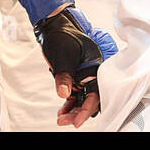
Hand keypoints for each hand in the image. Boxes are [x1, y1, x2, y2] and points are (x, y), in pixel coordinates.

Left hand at [18, 0, 117, 128]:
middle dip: (79, 113)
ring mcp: (82, 77)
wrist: (52, 27)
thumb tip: (64, 94)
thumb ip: (64, 74)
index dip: (88, 108)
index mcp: (95, 67)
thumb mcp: (64, 54)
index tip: (77, 121)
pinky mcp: (73, 78)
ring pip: (81, 100)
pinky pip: (73, 95)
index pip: (96, 93)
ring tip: (61, 120)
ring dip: (73, 111)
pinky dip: (68, 105)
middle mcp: (91, 74)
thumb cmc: (62, 35)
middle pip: (90, 99)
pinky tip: (60, 112)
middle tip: (65, 122)